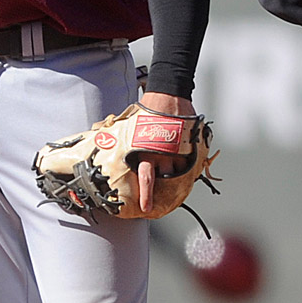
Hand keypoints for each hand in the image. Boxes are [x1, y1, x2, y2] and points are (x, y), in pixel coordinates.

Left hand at [133, 91, 195, 213]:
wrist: (169, 94)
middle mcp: (163, 153)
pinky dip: (187, 167)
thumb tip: (111, 147)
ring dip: (175, 177)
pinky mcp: (190, 145)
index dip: (147, 196)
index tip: (146, 208)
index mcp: (146, 150)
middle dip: (163, 190)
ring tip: (173, 178)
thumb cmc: (149, 110)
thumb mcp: (132, 128)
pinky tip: (184, 165)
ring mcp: (178, 150)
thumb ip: (126, 143)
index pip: (147, 179)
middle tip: (161, 198)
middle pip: (165, 180)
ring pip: (179, 173)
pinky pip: (190, 162)